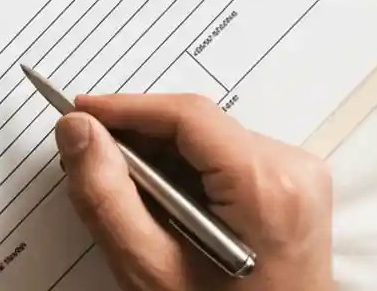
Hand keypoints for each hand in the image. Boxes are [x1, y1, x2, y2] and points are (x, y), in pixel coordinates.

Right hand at [54, 94, 332, 290]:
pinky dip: (186, 173)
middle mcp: (294, 171)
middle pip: (197, 126)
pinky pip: (227, 159)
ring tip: (121, 193)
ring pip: (208, 141)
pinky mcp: (293, 189)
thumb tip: (77, 130)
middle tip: (87, 160)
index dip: (126, 108)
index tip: (78, 113)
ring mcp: (299, 179)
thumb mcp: (151, 269)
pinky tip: (159, 205)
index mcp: (267, 186)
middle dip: (138, 139)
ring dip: (159, 158)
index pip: (187, 116)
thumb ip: (107, 196)